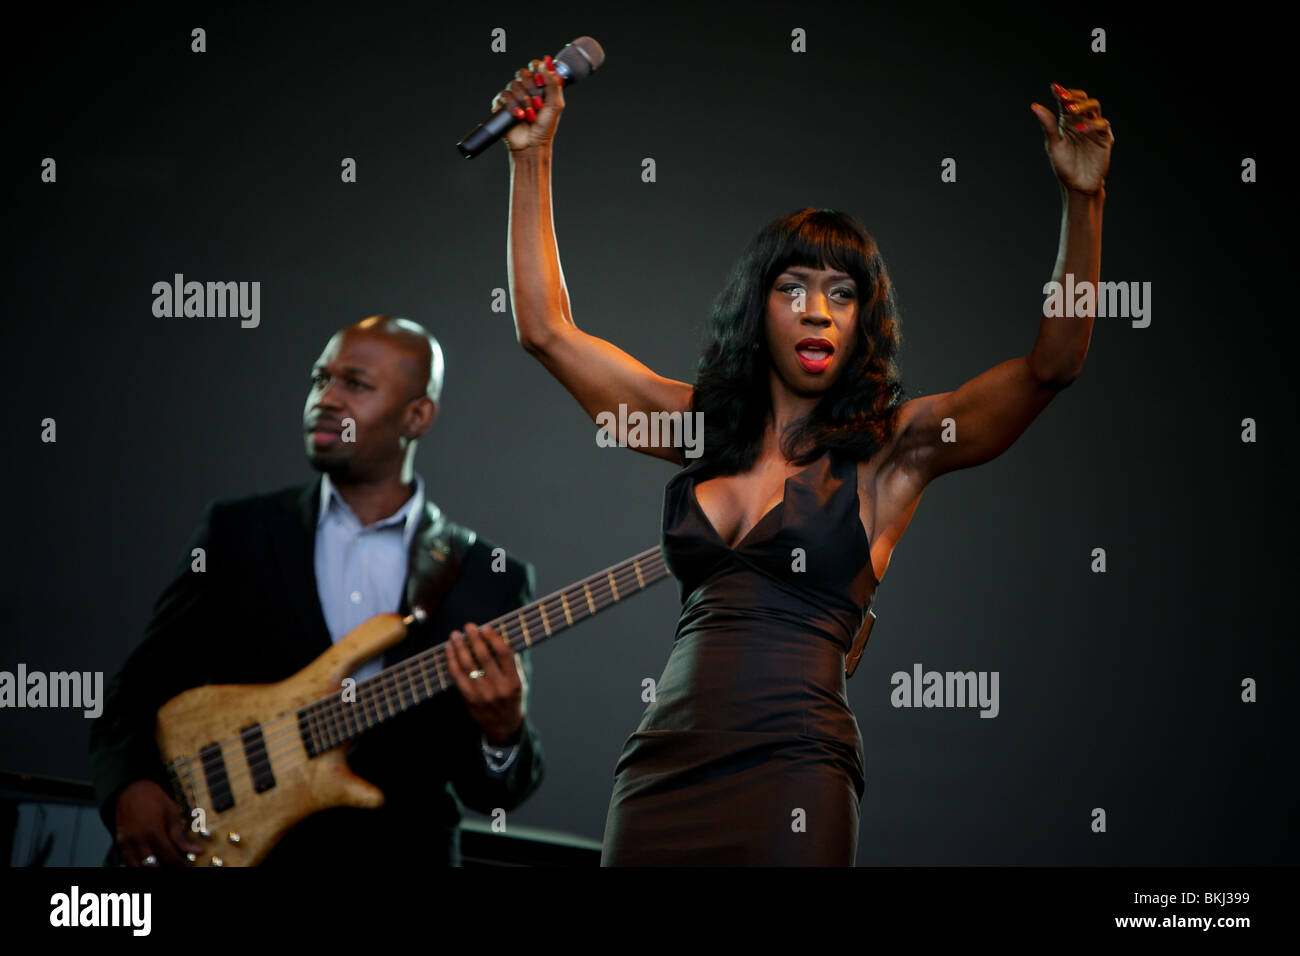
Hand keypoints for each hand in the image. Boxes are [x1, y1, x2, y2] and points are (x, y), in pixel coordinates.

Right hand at [113, 779, 203, 865]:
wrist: (130, 790)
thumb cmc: (153, 798)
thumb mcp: (172, 813)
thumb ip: (180, 835)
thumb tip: (196, 850)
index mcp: (154, 831)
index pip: (169, 857)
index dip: (181, 864)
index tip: (188, 865)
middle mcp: (139, 840)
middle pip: (154, 865)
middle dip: (167, 868)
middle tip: (177, 865)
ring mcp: (127, 843)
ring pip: (139, 867)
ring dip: (153, 869)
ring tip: (164, 865)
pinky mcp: (120, 844)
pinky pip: (128, 862)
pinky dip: (139, 866)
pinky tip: (149, 863)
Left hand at [445, 622, 525, 743]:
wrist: (503, 726)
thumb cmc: (511, 698)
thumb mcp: (519, 681)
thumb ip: (511, 662)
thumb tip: (496, 637)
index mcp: (514, 682)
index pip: (505, 654)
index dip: (494, 638)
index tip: (486, 627)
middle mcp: (499, 689)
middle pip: (485, 657)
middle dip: (475, 639)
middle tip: (469, 626)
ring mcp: (482, 695)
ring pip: (468, 665)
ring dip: (460, 647)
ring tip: (456, 635)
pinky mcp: (469, 699)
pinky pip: (457, 676)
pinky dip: (451, 660)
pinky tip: (449, 649)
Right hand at [491, 55, 565, 153]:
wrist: (532, 144)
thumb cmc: (545, 127)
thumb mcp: (555, 104)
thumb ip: (553, 82)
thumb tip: (546, 62)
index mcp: (538, 86)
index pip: (534, 66)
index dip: (536, 68)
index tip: (541, 79)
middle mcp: (525, 88)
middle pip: (522, 72)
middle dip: (531, 88)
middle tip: (538, 103)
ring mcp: (513, 96)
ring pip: (513, 85)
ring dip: (524, 101)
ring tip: (530, 115)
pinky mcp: (502, 105)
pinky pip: (503, 96)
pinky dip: (512, 106)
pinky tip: (520, 116)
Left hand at [1030, 82, 1113, 194]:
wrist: (1077, 185)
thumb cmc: (1064, 165)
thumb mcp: (1054, 144)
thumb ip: (1048, 125)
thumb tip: (1035, 106)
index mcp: (1068, 121)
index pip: (1067, 101)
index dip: (1062, 93)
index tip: (1055, 88)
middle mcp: (1082, 121)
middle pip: (1083, 100)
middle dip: (1075, 97)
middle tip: (1064, 98)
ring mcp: (1095, 128)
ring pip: (1094, 107)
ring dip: (1083, 106)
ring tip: (1072, 111)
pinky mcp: (1105, 138)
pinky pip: (1103, 124)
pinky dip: (1092, 124)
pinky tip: (1081, 129)